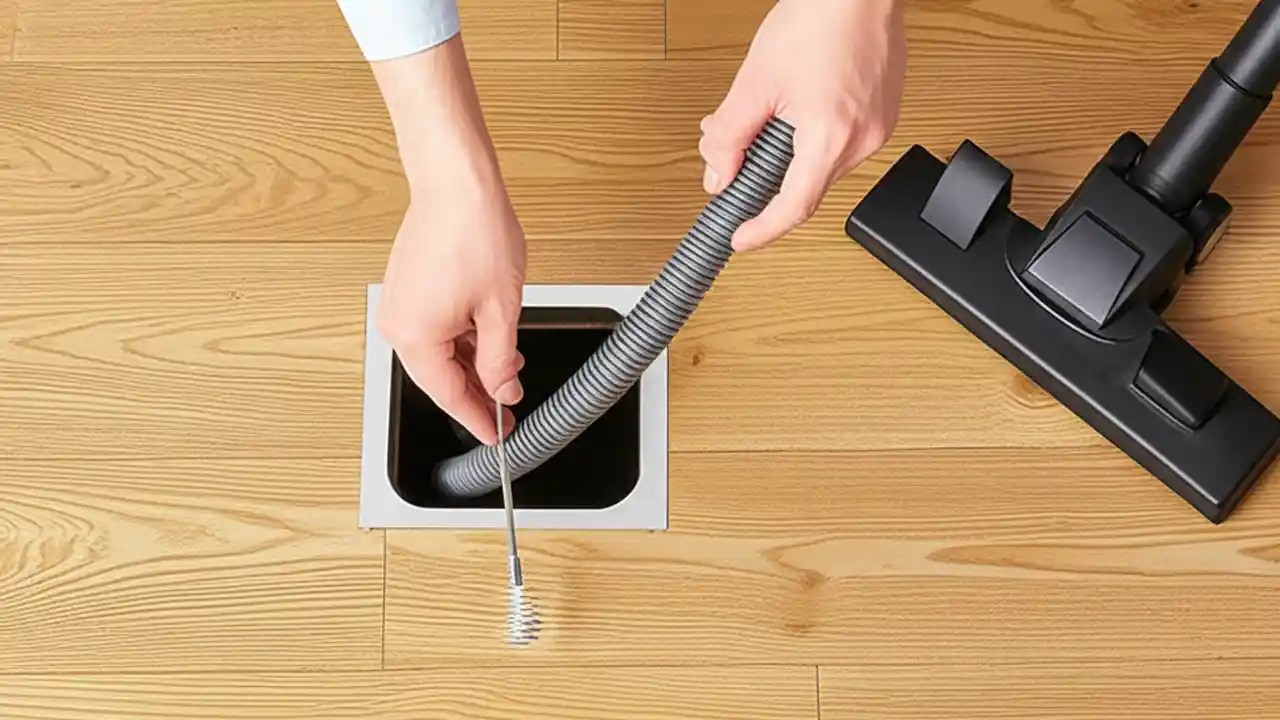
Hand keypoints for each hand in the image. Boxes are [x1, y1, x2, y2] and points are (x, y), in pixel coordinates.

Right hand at [378, 177, 525, 446]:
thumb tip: (503, 391)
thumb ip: (500, 361)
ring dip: (472, 364)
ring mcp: (400, 305)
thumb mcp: (501, 310)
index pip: (449, 397)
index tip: (498, 437)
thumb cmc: (475, 232)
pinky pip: (433, 330)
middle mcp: (399, 324)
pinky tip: (488, 342)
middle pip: (440, 378)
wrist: (457, 182)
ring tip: (509, 369)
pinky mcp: (407, 289)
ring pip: (438, 354)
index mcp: (417, 337)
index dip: (477, 420)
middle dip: (477, 393)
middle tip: (509, 410)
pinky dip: (461, 341)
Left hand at [699, 0, 905, 250]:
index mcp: (832, 136)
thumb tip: (718, 173)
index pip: (794, 208)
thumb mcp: (755, 82)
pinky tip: (796, 111)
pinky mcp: (884, 116)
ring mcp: (879, 129)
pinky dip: (812, 140)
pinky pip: (842, 145)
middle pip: (806, 186)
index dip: (763, 230)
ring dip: (788, 156)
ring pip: (822, 166)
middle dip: (766, 180)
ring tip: (767, 118)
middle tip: (735, 161)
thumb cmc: (820, 17)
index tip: (741, 239)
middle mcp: (864, 139)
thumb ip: (729, 137)